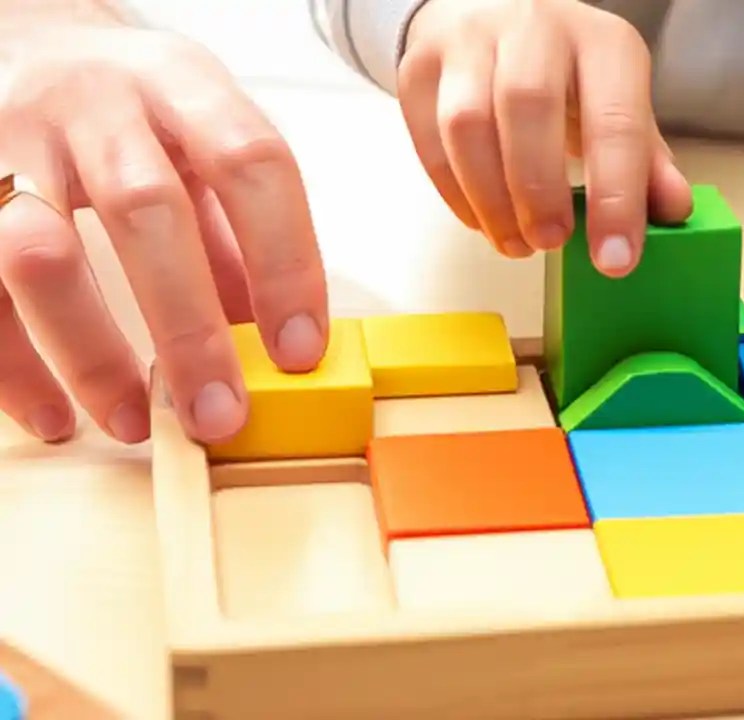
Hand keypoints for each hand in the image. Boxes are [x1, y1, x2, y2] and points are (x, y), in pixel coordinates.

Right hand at [0, 20, 327, 444]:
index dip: (285, 261)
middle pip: (146, 211)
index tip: (299, 351)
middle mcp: (95, 101)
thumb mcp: (198, 140)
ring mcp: (11, 138)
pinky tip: (56, 416)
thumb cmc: (129, 106)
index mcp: (180, 83)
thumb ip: (238, 230)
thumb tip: (278, 338)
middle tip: (219, 414)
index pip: (252, 164)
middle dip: (189, 329)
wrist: (22, 37)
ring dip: (91, 355)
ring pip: (42, 253)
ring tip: (133, 422)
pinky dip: (15, 367)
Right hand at [398, 0, 691, 275]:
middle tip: (551, 243)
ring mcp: (468, 41)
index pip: (614, 119)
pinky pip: (429, 138)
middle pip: (527, 105)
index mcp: (601, 41)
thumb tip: (674, 210)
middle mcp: (534, 26)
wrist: (489, 11)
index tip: (615, 258)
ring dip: (491, 199)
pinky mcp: (420, 66)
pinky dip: (455, 193)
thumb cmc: (565, 71)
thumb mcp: (617, 102)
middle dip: (539, 190)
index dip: (617, 196)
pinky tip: (484, 221)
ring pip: (467, 123)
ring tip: (516, 243)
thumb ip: (646, 158)